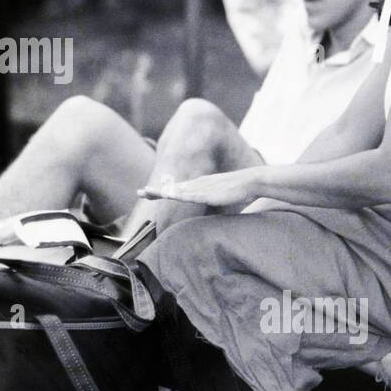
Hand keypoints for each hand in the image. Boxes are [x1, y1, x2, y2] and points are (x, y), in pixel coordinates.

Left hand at [137, 169, 260, 209]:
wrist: (252, 181)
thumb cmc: (236, 191)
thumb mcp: (218, 197)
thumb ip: (209, 200)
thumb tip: (204, 209)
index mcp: (197, 186)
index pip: (174, 189)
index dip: (159, 191)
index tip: (144, 193)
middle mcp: (197, 185)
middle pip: (172, 189)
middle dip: (155, 191)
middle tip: (139, 192)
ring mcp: (203, 188)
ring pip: (179, 191)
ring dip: (164, 192)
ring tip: (149, 192)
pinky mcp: (211, 194)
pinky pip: (194, 195)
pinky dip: (182, 196)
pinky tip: (172, 196)